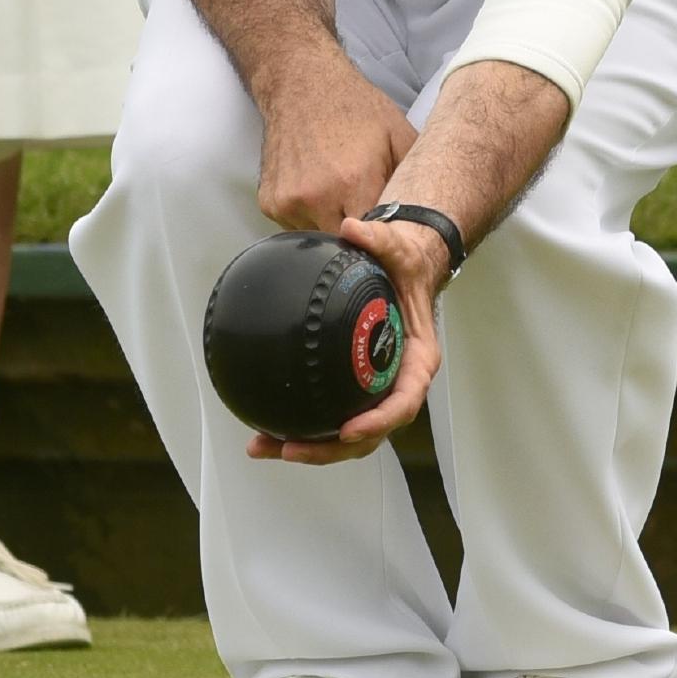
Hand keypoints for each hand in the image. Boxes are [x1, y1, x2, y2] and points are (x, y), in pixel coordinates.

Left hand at [247, 212, 447, 465]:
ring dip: (306, 447)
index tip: (347, 431)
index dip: (377, 422)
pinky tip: (261, 425)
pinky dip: (300, 425)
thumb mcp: (396, 246)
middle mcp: (396, 385)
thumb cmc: (403, 262)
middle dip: (328, 450)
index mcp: (415, 361)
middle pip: (368, 434)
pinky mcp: (352, 388)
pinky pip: (329, 413)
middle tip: (288, 449)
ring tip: (262, 446)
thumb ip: (378, 238)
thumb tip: (351, 227)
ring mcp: (374, 391)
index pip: (403, 402)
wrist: (402, 269)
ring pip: (344, 436)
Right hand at [249, 57, 417, 233]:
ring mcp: (289, 203)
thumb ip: (414, 180)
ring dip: (333, 227)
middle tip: (368, 219)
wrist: (302, 84)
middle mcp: (317, 197)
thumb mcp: (398, 136)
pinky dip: (310, 217)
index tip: (392, 238)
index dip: (386, 241)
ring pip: (319, 239)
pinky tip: (319, 190)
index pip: (375, 240)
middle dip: (360, 240)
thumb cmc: (355, 108)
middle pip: (346, 247)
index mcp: (354, 182)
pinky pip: (296, 227)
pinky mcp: (270, 204)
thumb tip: (429, 218)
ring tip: (341, 197)